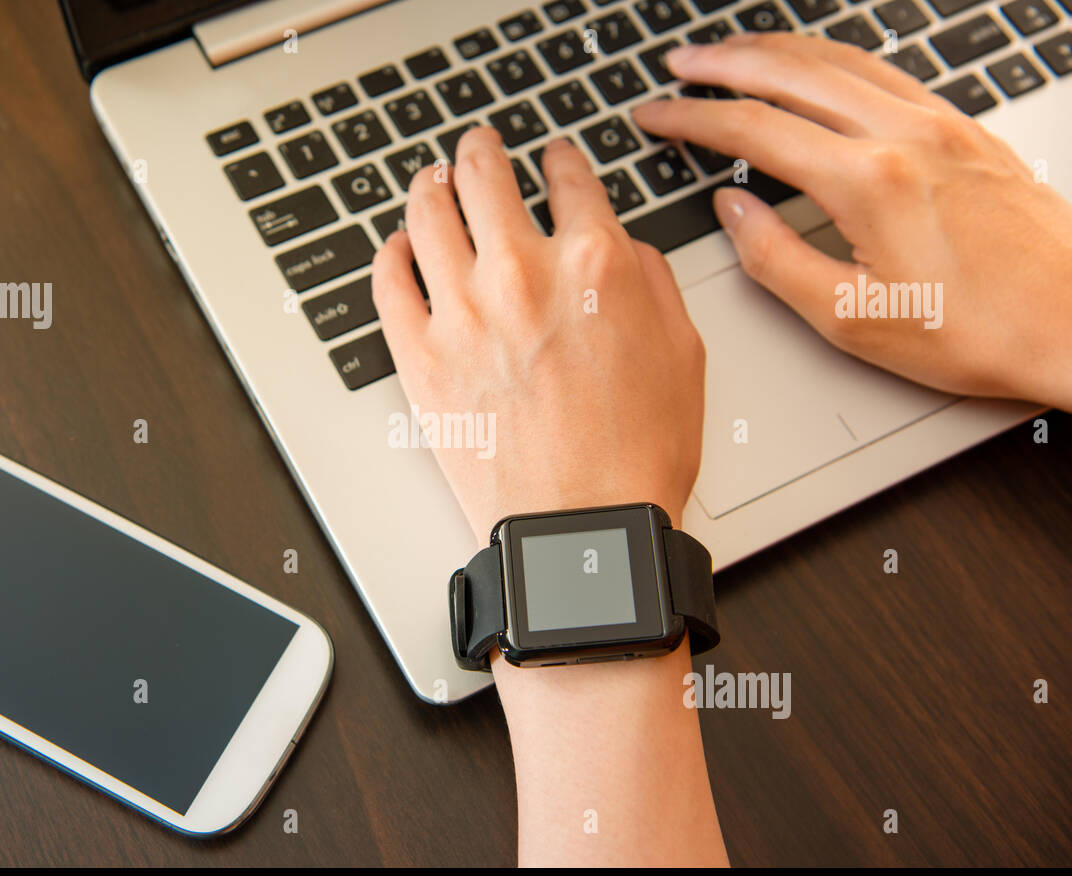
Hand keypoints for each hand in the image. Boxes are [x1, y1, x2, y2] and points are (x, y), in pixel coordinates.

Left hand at [371, 128, 705, 545]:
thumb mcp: (684, 353)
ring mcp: (461, 313)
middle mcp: (521, 273)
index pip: (569, 178)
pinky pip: (388, 281)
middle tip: (479, 147)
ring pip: (426, 212)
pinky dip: (390, 252)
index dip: (560, 159)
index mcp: (595, 264)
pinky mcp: (419, 357)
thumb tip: (626, 251)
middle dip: (482, 151)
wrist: (581, 531)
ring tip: (431, 179)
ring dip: (430, 184)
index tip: (554, 159)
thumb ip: (653, 281)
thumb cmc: (636, 457)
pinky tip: (398, 244)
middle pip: (484, 175)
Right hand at [633, 33, 1071, 417]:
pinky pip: (883, 72)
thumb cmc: (978, 332)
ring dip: (777, 51)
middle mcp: (905, 136)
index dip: (692, 119)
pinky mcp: (966, 130)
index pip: (753, 131)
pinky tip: (818, 70)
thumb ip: (777, 260)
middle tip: (680, 67)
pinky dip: (833, 61)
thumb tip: (734, 212)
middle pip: (792, 74)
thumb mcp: (852, 319)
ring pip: (840, 61)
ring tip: (734, 52)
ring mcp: (940, 124)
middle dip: (725, 64)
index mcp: (868, 182)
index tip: (656, 115)